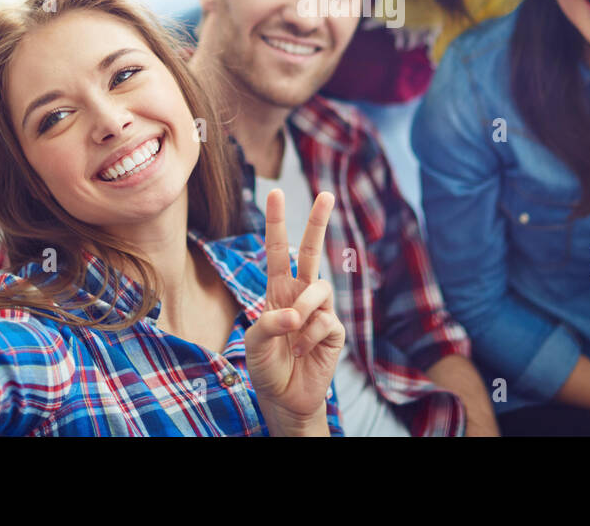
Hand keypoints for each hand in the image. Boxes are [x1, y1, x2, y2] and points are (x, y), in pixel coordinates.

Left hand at [244, 189, 344, 434]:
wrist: (284, 398)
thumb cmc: (266, 366)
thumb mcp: (255, 342)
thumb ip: (271, 322)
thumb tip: (298, 313)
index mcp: (277, 290)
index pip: (277, 250)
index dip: (276, 222)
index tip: (275, 193)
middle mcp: (300, 294)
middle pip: (311, 250)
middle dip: (318, 222)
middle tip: (325, 194)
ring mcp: (319, 310)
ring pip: (319, 287)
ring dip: (303, 307)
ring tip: (293, 330)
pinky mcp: (334, 330)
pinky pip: (325, 320)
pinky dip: (310, 336)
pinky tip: (302, 351)